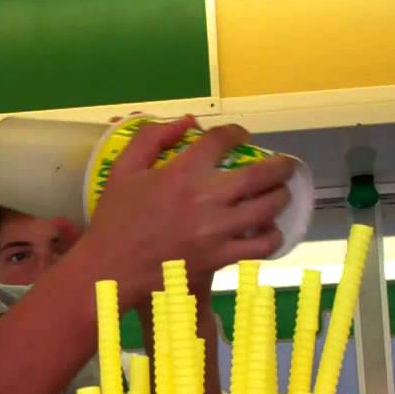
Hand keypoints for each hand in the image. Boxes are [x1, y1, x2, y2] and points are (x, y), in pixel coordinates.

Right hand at [81, 117, 292, 307]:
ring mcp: (218, 230)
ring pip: (267, 208)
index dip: (236, 132)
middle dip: (279, 166)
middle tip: (284, 166)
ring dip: (280, 197)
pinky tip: (268, 231)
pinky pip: (260, 246)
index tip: (239, 135)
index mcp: (183, 172)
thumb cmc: (115, 220)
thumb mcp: (124, 170)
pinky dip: (271, 236)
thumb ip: (152, 138)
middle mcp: (207, 198)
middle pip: (260, 174)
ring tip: (280, 195)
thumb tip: (187, 122)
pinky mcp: (221, 258)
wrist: (111, 271)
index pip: (223, 140)